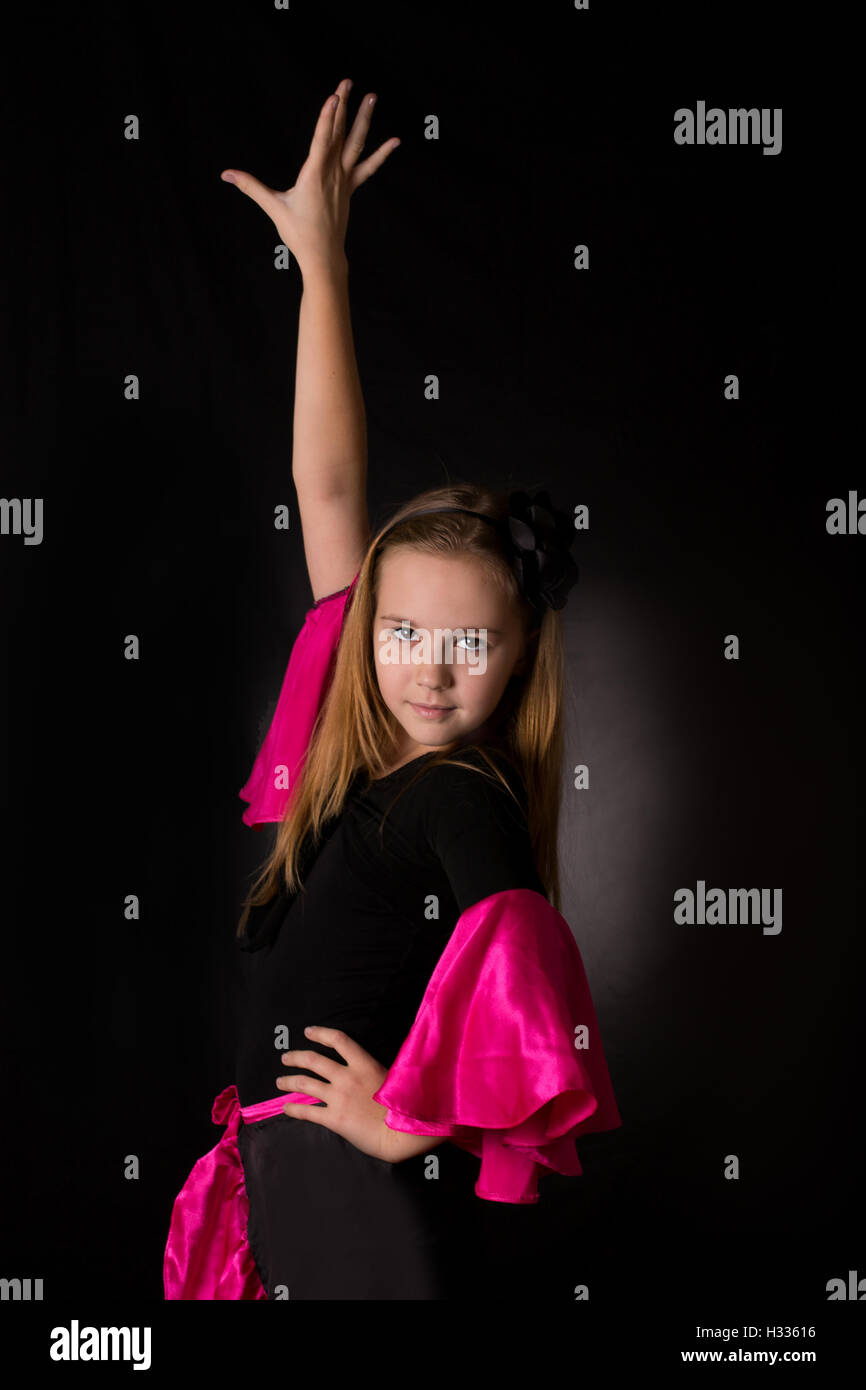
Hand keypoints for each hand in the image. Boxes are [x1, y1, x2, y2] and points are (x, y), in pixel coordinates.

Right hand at [220, 77, 399, 270]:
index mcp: (314, 175)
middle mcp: (333, 174)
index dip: (328, 117)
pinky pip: (368, 167)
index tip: (335, 96)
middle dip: (344, 106)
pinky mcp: (349, 188)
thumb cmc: (299, 234)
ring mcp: (344, 180)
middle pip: (339, 133)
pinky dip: (381, 154)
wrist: (324, 256)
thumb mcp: (274, 208)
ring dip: (364, 119)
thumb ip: (251, 187)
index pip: (323, 140)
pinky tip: (394, 141)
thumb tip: (226, 174)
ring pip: (356, 144)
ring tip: (372, 97)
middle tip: (348, 81)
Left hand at [277, 1025, 398, 1162]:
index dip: (321, 1033)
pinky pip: (307, 1111)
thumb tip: (358, 1068)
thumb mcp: (388, 1077)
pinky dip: (293, 1109)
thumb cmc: (401, 1104)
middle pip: (314, 1060)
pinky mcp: (334, 1118)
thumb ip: (369, 1070)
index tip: (308, 1031)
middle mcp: (347, 1077)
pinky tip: (286, 1108)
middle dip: (296, 1057)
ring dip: (289, 1081)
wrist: (401, 1132)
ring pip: (305, 1084)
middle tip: (285, 1058)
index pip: (338, 1040)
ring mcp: (338, 1097)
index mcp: (363, 1064)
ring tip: (280, 1081)